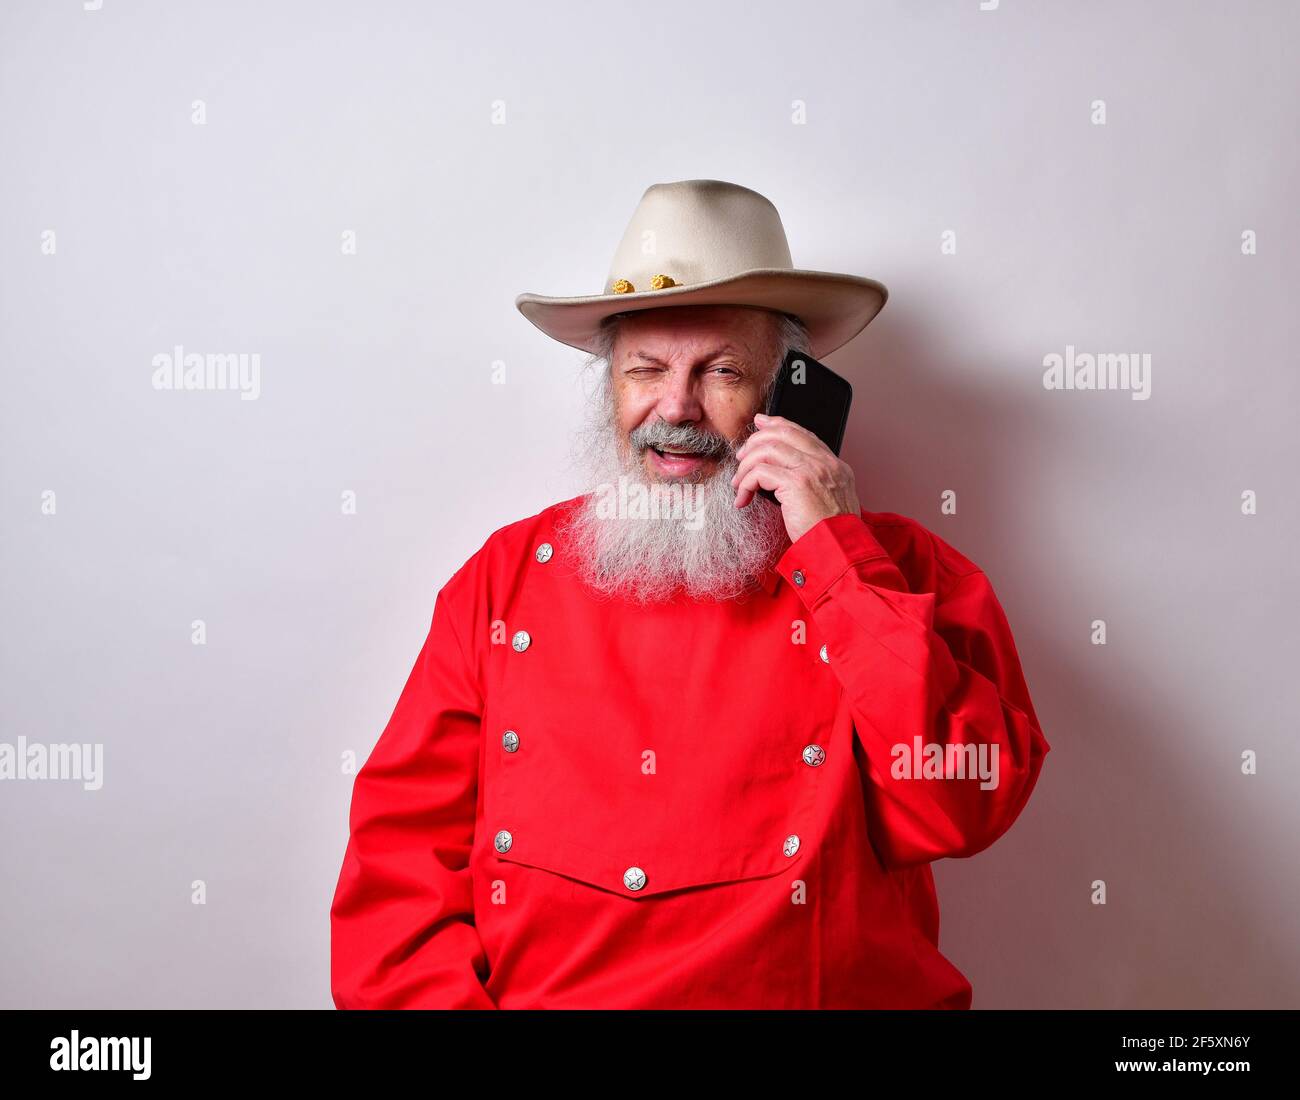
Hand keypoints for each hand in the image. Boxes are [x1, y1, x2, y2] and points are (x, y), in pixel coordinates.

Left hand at [731, 413, 861, 542]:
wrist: (839, 549)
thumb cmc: (831, 534)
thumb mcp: (830, 502)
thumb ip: (813, 483)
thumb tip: (782, 477)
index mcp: (834, 465)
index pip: (803, 433)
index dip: (779, 424)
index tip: (761, 423)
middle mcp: (825, 463)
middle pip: (783, 433)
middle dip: (756, 440)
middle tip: (741, 456)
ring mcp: (811, 470)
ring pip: (767, 450)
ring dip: (746, 466)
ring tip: (738, 483)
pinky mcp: (796, 483)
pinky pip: (760, 472)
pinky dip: (745, 483)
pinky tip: (742, 498)